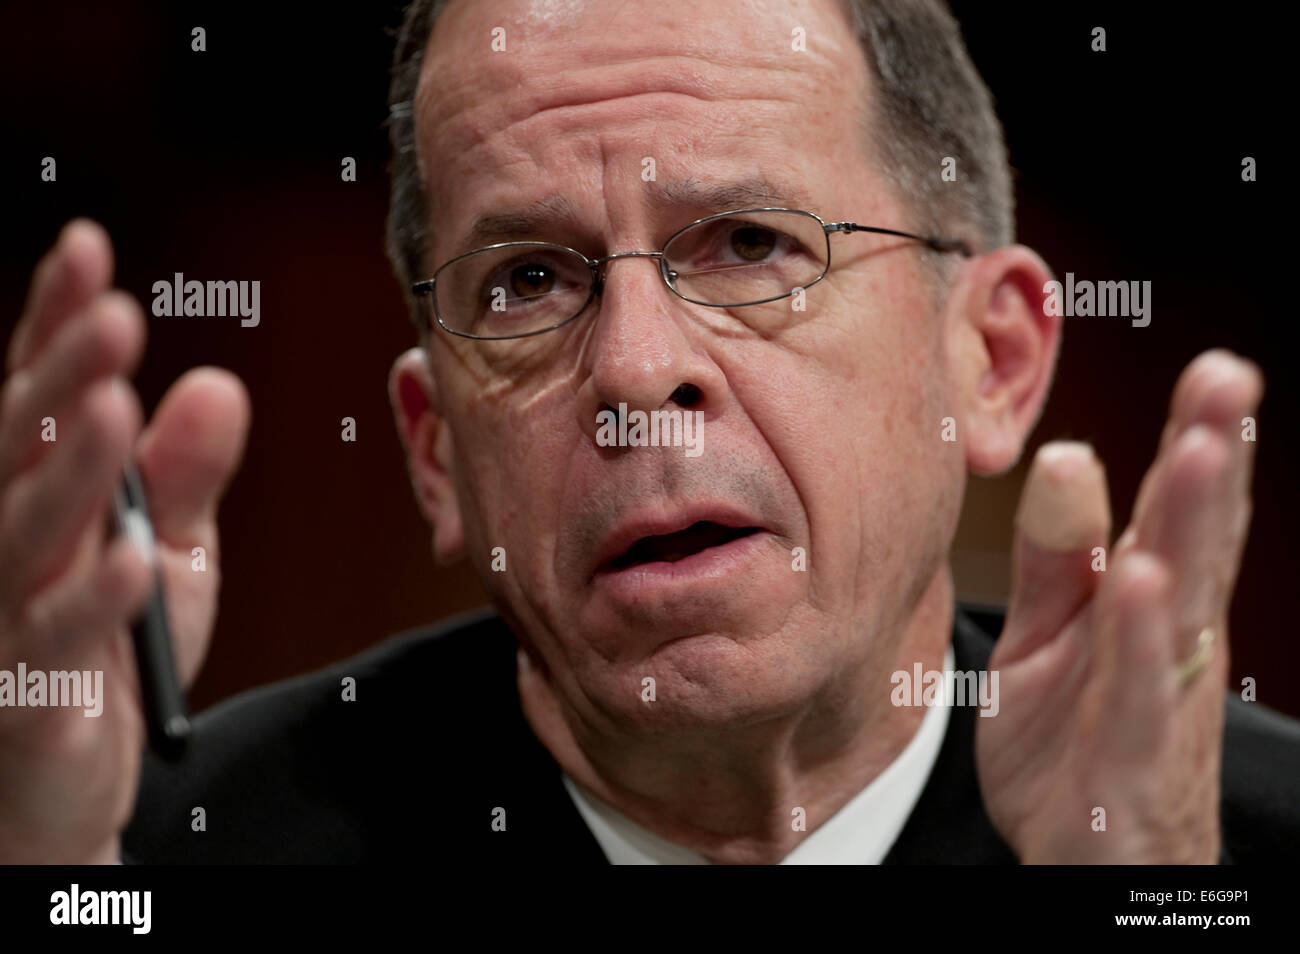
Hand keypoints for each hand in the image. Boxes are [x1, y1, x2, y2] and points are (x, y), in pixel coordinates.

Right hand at [0, 220, 249, 862]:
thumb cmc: (112, 659)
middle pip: (19, 450)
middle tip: (110, 313)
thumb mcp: (168, 557)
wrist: (68, 787)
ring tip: (108, 402)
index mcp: (42, 502)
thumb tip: (215, 383)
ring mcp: (2, 622)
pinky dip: (93, 601)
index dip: (54, 322)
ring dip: (67, 471)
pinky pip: (55, 645)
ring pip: (24, 535)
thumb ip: (185, 478)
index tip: (86, 247)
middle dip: (59, 378)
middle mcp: (6, 548)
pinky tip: (132, 554)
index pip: (39, 397)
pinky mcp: (27, 700)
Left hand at [976, 349, 1262, 862]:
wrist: (1082, 856)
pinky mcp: (1129, 760)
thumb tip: (1071, 455)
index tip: (1218, 368)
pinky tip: (1143, 580)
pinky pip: (1136, 692)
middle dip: (1213, 459)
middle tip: (1229, 376)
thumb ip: (1056, 556)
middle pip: (1196, 541)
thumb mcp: (1047, 634)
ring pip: (1183, 605)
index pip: (1179, 513)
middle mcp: (1171, 644)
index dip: (1201, 440)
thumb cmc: (1072, 738)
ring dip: (1192, 527)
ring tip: (1198, 451)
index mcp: (1151, 605)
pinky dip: (1142, 637)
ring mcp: (1159, 700)